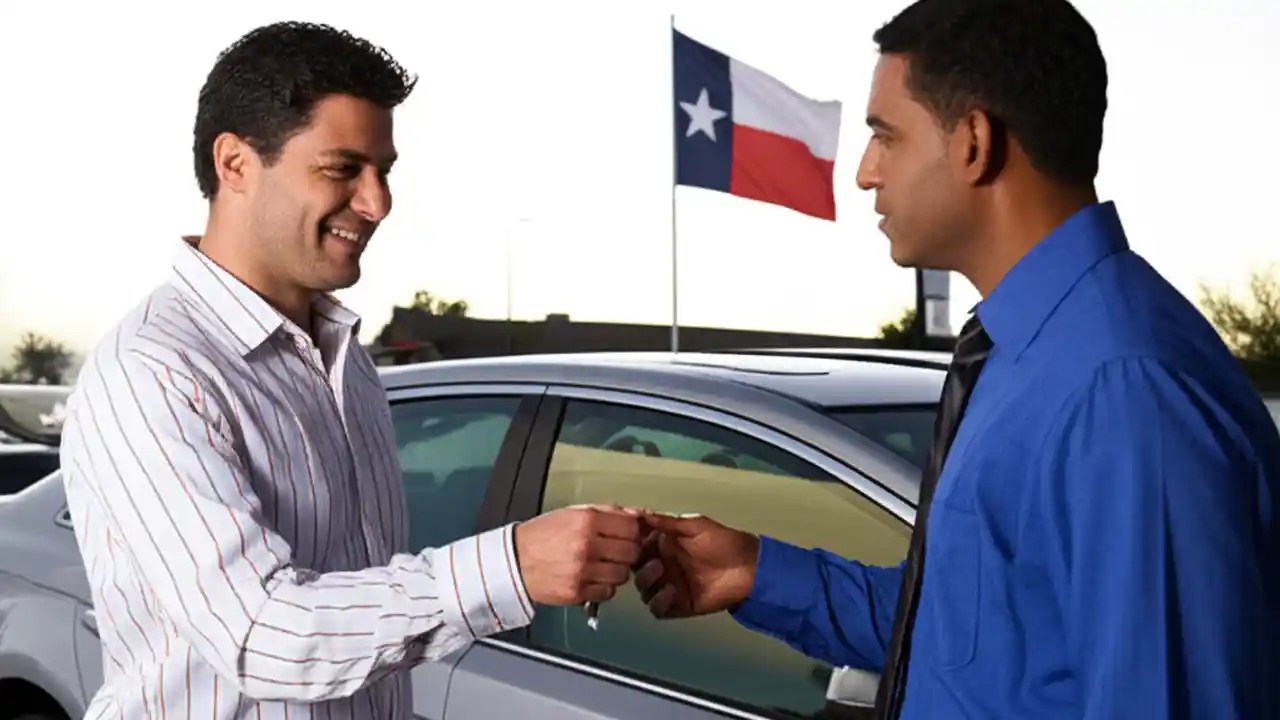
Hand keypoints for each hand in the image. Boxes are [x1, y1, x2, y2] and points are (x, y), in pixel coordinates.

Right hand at [514, 504, 643, 605]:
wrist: (514, 562)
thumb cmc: (543, 536)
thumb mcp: (572, 513)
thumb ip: (606, 512)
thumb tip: (636, 514)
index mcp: (586, 521)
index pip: (631, 526)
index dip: (632, 531)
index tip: (626, 534)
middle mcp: (586, 545)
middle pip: (631, 551)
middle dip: (628, 551)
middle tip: (617, 551)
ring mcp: (583, 571)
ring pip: (623, 574)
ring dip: (617, 570)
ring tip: (603, 565)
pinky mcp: (578, 592)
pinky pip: (608, 592)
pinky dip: (605, 587)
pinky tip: (593, 578)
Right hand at [632, 512, 759, 618]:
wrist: (749, 569)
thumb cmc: (725, 542)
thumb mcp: (696, 525)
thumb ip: (668, 522)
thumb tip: (640, 512)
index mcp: (665, 545)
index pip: (637, 544)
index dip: (630, 542)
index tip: (627, 537)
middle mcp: (663, 566)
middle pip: (636, 568)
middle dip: (636, 563)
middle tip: (648, 555)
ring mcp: (669, 587)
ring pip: (644, 589)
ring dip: (646, 580)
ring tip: (660, 570)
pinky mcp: (678, 606)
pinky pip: (658, 609)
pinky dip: (659, 602)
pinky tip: (671, 592)